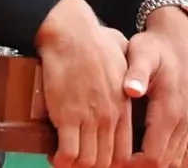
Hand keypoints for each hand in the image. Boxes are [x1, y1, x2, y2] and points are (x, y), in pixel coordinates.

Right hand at [35, 0, 132, 167]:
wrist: (71, 33)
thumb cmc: (94, 41)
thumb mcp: (123, 58)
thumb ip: (129, 72)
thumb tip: (131, 76)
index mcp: (124, 106)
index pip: (124, 151)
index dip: (112, 163)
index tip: (100, 162)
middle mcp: (109, 117)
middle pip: (106, 161)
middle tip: (81, 164)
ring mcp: (89, 118)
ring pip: (88, 162)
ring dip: (77, 167)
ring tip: (67, 162)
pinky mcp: (67, 116)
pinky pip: (68, 153)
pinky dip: (61, 161)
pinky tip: (56, 157)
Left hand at [122, 7, 187, 167]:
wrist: (179, 38)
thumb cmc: (154, 47)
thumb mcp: (141, 53)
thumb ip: (136, 73)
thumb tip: (131, 90)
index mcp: (169, 109)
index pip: (153, 157)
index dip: (131, 165)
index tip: (111, 158)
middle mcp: (184, 120)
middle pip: (163, 164)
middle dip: (138, 167)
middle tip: (114, 161)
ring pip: (177, 162)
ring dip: (156, 164)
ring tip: (130, 159)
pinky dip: (176, 161)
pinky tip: (156, 156)